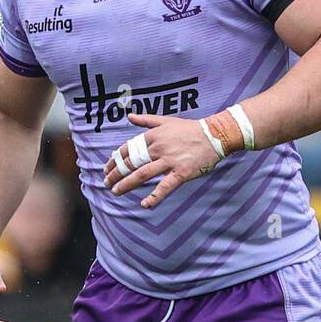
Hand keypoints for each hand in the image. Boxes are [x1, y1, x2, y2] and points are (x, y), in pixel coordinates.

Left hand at [103, 112, 221, 208]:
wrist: (214, 135)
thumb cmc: (189, 129)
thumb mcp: (166, 120)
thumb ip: (146, 120)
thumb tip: (129, 116)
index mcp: (153, 136)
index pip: (127, 149)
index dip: (115, 160)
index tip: (107, 168)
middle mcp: (158, 148)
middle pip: (131, 163)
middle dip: (116, 174)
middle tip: (106, 183)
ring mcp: (169, 161)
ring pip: (143, 174)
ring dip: (127, 184)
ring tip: (116, 192)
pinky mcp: (181, 173)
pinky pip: (165, 186)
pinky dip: (154, 196)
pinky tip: (145, 204)